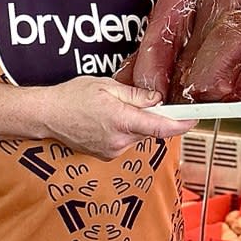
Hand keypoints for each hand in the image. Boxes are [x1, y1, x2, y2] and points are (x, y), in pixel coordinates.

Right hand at [38, 76, 197, 160]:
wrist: (47, 116)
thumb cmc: (72, 97)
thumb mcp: (106, 86)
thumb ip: (135, 95)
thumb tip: (156, 100)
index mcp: (121, 120)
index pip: (160, 127)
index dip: (180, 124)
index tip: (193, 119)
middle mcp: (119, 140)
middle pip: (150, 131)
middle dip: (152, 117)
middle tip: (142, 100)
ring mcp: (112, 150)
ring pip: (137, 136)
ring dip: (135, 123)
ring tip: (113, 108)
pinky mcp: (105, 154)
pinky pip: (125, 141)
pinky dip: (124, 130)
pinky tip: (106, 119)